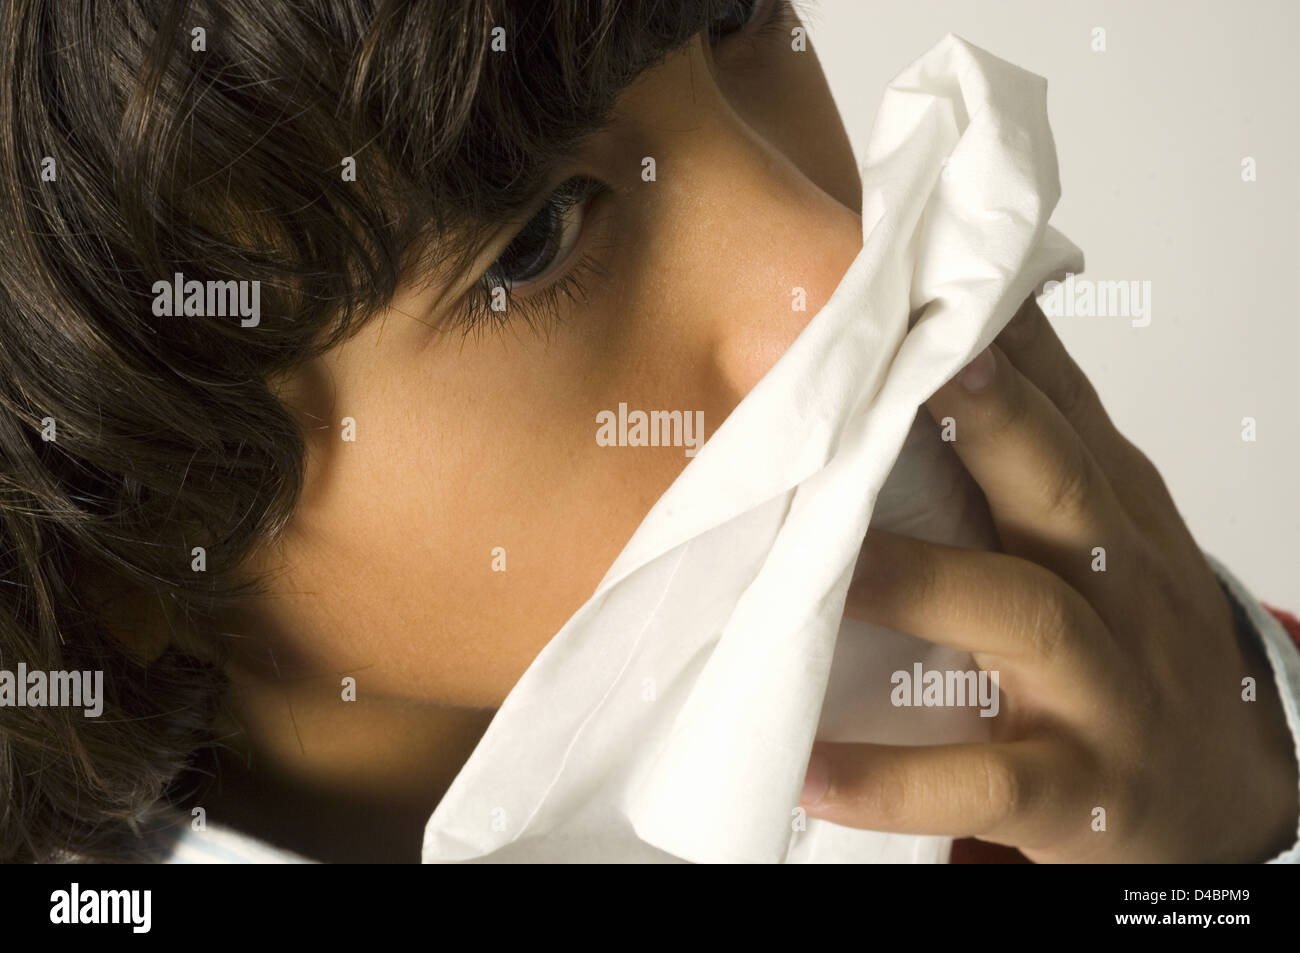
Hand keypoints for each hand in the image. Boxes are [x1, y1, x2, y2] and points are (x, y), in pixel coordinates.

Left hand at [801, 297, 1299, 861]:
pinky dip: (898, 778)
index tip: (919, 270)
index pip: (1057, 403)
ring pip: (1023, 615)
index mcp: (1109, 512)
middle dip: (993, 421)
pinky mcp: (1074, 788)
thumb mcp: (1098, 541)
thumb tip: (917, 358)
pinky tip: (814, 769)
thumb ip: (1021, 461)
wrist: (1224, 795)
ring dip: (926, 584)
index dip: (998, 335)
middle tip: (912, 368)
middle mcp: (1115, 584)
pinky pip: (985, 782)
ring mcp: (1100, 688)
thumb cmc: (1131, 645)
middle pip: (1059, 483)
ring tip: (835, 568)